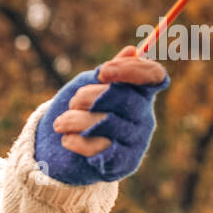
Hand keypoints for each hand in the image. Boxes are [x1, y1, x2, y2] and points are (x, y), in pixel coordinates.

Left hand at [51, 46, 168, 155]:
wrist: (71, 152)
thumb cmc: (85, 113)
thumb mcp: (93, 88)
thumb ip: (110, 73)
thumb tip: (132, 51)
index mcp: (141, 94)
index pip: (153, 75)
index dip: (131, 69)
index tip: (101, 71)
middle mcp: (145, 116)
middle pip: (124, 97)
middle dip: (88, 96)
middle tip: (72, 101)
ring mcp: (137, 140)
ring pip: (107, 123)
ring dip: (74, 120)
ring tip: (60, 123)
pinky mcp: (125, 162)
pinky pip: (100, 149)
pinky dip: (76, 142)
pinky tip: (67, 139)